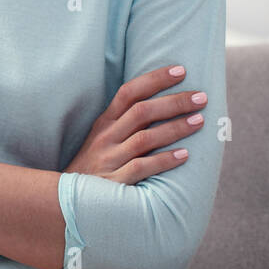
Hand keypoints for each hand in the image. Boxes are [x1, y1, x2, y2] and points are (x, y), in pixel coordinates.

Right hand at [63, 64, 207, 183]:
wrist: (67, 198)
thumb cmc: (94, 166)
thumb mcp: (101, 139)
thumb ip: (126, 123)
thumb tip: (165, 105)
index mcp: (104, 122)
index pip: (129, 92)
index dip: (155, 79)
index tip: (181, 70)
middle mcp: (106, 137)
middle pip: (141, 111)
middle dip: (174, 102)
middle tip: (201, 97)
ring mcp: (109, 158)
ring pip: (145, 138)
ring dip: (175, 128)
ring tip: (200, 120)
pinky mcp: (114, 182)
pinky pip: (141, 168)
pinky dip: (164, 161)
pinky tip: (184, 156)